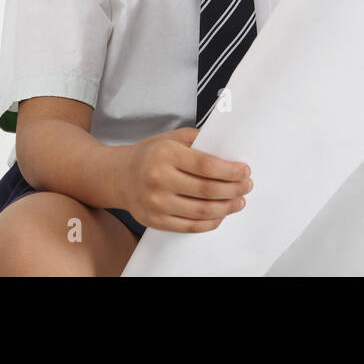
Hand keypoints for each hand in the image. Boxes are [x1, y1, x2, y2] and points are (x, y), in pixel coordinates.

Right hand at [118, 126, 252, 232]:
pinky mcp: (155, 220)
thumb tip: (227, 150)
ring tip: (239, 202)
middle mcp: (158, 179)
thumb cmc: (149, 155)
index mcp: (165, 154)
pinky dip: (209, 223)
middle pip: (207, 190)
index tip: (244, 171)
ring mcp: (156, 203)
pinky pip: (189, 226)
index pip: (206, 165)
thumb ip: (197, 139)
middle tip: (246, 186)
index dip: (230, 171)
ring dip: (226, 208)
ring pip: (201, 211)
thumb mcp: (170, 138)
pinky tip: (220, 215)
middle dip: (233, 189)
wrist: (117, 176)